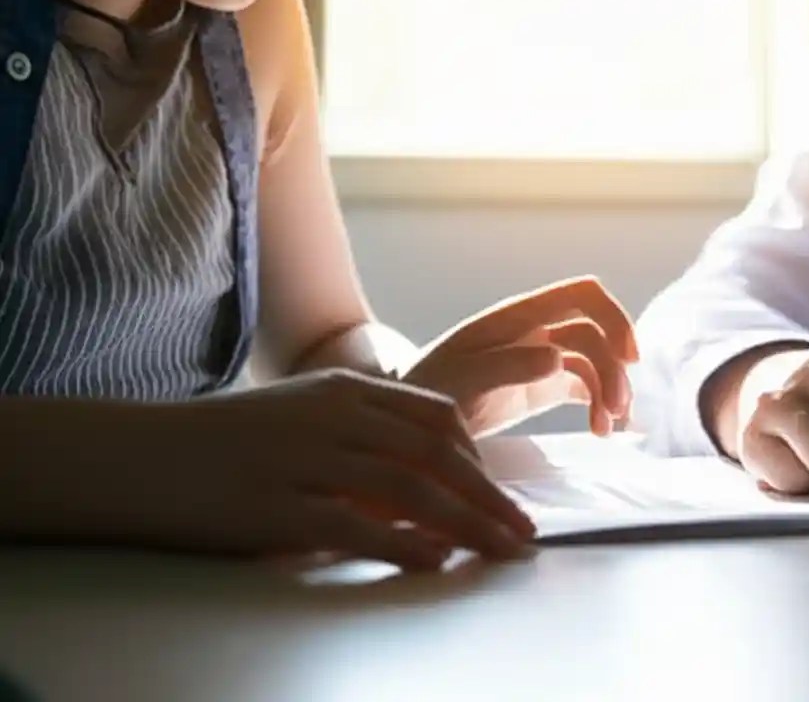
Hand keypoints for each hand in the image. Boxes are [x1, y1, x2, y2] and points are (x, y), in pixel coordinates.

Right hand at [0, 370, 533, 569]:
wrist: (137, 456)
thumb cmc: (223, 440)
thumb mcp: (299, 414)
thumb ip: (360, 431)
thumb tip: (419, 472)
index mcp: (343, 391)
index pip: (437, 418)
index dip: (478, 458)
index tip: (498, 491)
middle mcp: (334, 418)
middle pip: (437, 456)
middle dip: (490, 497)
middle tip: (524, 532)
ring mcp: (307, 461)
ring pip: (413, 490)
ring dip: (469, 525)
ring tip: (502, 551)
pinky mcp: (279, 509)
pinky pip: (359, 528)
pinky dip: (405, 547)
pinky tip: (436, 564)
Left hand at [403, 276, 638, 437]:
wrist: (401, 422)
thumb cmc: (424, 394)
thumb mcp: (458, 379)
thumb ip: (506, 367)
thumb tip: (556, 356)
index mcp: (516, 318)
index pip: (581, 295)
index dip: (613, 316)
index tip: (629, 357)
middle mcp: (534, 332)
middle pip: (596, 333)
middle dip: (614, 368)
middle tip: (618, 409)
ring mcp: (539, 360)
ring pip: (595, 361)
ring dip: (611, 390)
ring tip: (609, 427)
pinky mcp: (540, 388)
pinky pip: (584, 387)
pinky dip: (599, 405)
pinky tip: (600, 429)